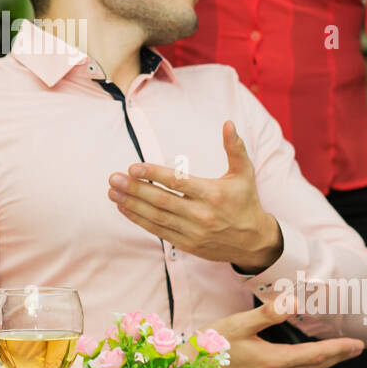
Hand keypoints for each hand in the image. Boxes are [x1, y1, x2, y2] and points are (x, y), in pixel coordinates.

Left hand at [107, 121, 282, 270]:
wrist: (254, 242)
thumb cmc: (246, 201)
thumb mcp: (244, 173)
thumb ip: (235, 148)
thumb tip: (228, 123)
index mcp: (213, 194)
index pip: (178, 183)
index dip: (154, 174)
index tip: (133, 167)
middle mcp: (201, 215)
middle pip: (162, 201)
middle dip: (135, 189)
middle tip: (114, 178)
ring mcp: (192, 232)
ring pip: (156, 218)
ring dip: (132, 204)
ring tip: (112, 192)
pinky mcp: (186, 244)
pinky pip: (158, 231)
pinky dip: (139, 220)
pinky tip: (124, 208)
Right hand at [205, 298, 363, 367]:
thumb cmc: (209, 349)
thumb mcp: (237, 324)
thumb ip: (267, 313)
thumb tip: (293, 301)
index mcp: (274, 361)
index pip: (316, 355)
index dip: (339, 349)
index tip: (358, 345)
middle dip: (336, 358)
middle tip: (354, 349)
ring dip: (321, 366)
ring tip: (333, 355)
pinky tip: (301, 367)